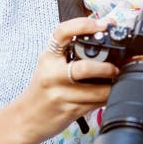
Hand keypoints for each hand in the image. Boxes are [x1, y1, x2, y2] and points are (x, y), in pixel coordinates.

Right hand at [12, 17, 118, 143]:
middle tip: (116, 67)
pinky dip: (106, 98)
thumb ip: (71, 50)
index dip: (83, 25)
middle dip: (106, 68)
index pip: (62, 33)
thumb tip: (105, 29)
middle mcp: (52, 75)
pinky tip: (108, 94)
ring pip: (95, 91)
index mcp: (48, 57)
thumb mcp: (50, 64)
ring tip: (116, 81)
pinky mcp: (68, 111)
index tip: (102, 25)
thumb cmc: (43, 87)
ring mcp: (60, 94)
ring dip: (111, 87)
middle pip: (84, 68)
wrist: (26, 118)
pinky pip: (95, 104)